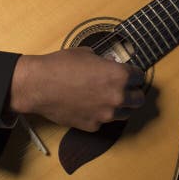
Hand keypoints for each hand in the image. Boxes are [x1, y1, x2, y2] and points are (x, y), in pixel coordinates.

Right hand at [8, 47, 144, 131]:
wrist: (39, 85)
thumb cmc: (60, 65)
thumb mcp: (86, 53)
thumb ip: (104, 62)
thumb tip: (109, 64)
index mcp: (119, 75)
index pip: (140, 76)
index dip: (133, 74)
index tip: (129, 74)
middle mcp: (117, 97)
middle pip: (139, 99)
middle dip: (133, 93)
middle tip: (123, 88)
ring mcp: (105, 114)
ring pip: (124, 114)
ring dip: (119, 106)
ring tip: (106, 98)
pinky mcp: (93, 126)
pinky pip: (103, 121)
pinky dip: (99, 115)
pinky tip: (88, 105)